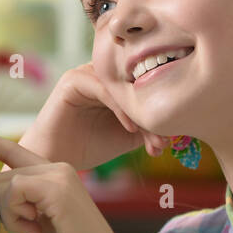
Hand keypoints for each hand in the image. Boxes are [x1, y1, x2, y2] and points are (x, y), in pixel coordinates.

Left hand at [0, 118, 123, 232]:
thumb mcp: (33, 223)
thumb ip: (15, 203)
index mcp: (52, 175)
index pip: (13, 151)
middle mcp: (57, 168)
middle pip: (1, 175)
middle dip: (3, 207)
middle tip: (28, 228)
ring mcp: (59, 174)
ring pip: (5, 181)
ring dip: (9, 213)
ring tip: (34, 229)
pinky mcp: (57, 186)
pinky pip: (15, 189)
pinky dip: (16, 213)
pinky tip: (35, 227)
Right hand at [13, 62, 169, 173]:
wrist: (54, 159)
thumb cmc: (88, 147)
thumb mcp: (128, 135)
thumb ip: (148, 124)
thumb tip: (177, 123)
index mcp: (114, 82)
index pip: (144, 86)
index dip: (159, 111)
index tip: (171, 140)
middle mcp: (100, 73)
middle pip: (136, 84)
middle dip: (152, 113)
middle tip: (165, 140)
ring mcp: (85, 73)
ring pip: (122, 86)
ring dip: (139, 112)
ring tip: (150, 137)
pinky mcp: (72, 80)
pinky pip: (104, 89)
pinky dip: (120, 108)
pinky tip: (130, 128)